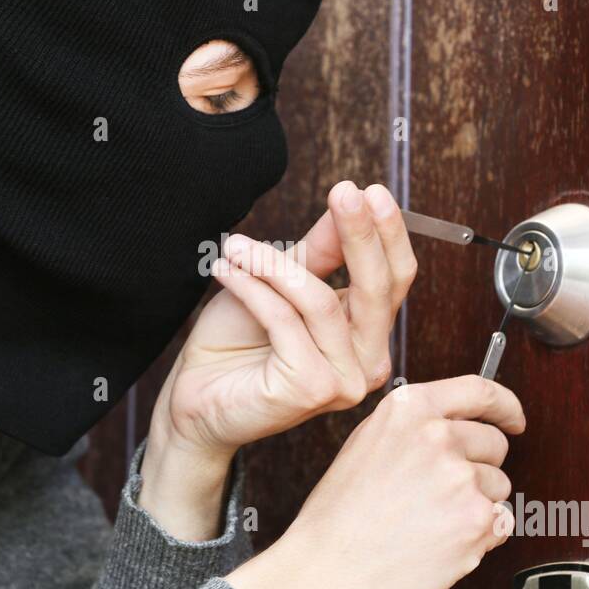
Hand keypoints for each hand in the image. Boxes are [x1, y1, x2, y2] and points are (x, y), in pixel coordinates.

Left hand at [151, 181, 416, 462]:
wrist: (194, 398)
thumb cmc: (236, 344)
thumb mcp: (280, 282)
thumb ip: (320, 251)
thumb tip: (352, 199)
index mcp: (369, 336)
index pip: (394, 279)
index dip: (386, 234)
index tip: (367, 190)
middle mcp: (368, 363)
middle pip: (377, 289)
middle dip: (360, 235)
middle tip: (343, 191)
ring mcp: (344, 382)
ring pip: (321, 301)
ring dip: (274, 264)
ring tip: (235, 247)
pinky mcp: (311, 390)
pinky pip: (285, 320)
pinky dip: (252, 288)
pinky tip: (225, 272)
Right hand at [225, 375, 524, 588]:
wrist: (326, 573)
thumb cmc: (336, 520)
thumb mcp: (365, 446)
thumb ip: (411, 428)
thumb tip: (451, 427)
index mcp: (407, 410)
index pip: (479, 392)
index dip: (505, 406)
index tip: (512, 418)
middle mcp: (436, 436)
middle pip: (494, 443)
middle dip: (480, 467)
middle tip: (445, 493)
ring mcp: (460, 478)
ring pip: (498, 487)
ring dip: (477, 505)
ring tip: (431, 523)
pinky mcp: (477, 521)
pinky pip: (500, 523)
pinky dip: (480, 537)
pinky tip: (440, 543)